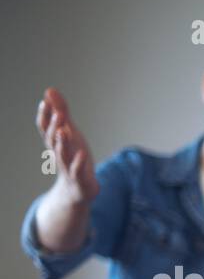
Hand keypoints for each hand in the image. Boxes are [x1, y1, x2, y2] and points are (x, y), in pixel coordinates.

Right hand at [36, 88, 98, 204]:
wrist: (78, 189)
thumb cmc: (73, 156)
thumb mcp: (69, 132)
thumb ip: (61, 112)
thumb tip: (49, 90)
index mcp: (55, 142)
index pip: (45, 127)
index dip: (44, 115)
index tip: (45, 101)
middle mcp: (58, 153)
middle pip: (52, 139)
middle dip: (54, 126)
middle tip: (59, 113)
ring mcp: (68, 166)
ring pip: (62, 155)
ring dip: (62, 143)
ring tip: (64, 130)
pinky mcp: (79, 178)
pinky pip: (77, 170)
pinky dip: (79, 163)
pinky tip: (82, 154)